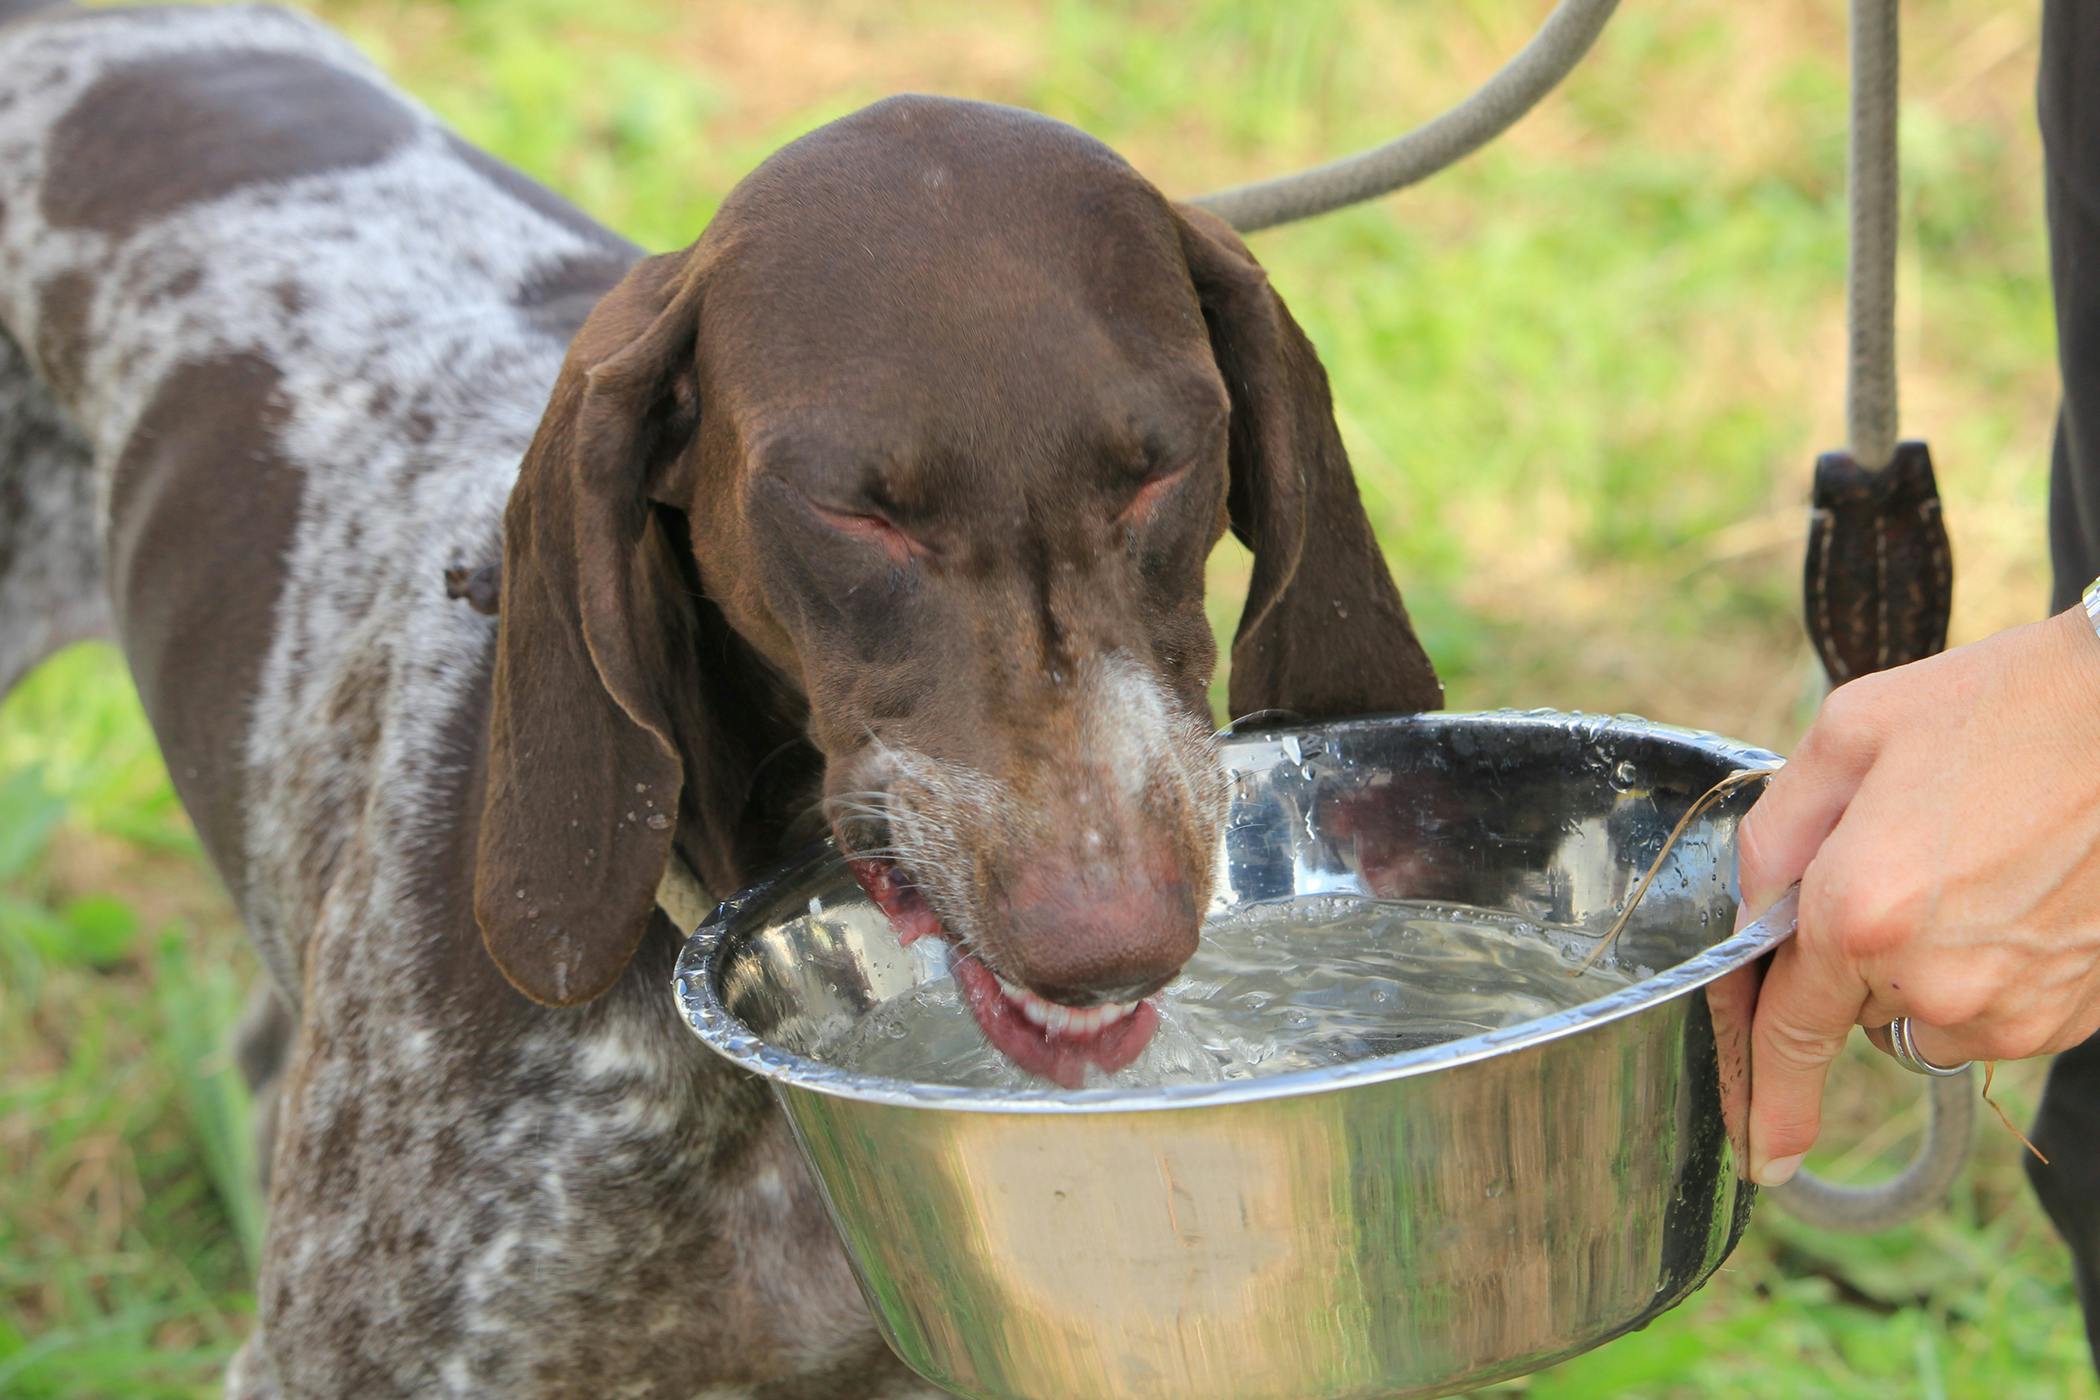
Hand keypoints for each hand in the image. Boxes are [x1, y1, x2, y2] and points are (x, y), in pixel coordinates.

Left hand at [1725, 607, 2099, 1185]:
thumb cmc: (1995, 709)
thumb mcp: (1848, 736)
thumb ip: (1774, 835)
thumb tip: (1748, 915)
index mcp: (1857, 915)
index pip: (1783, 1032)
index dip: (1759, 1095)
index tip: (1757, 1155)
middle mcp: (1932, 984)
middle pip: (1845, 1005)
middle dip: (1845, 949)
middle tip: (1899, 852)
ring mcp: (2011, 1009)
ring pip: (1919, 1015)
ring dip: (1919, 964)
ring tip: (1969, 865)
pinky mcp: (2070, 1016)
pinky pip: (1989, 1015)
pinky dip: (1983, 969)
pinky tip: (2014, 891)